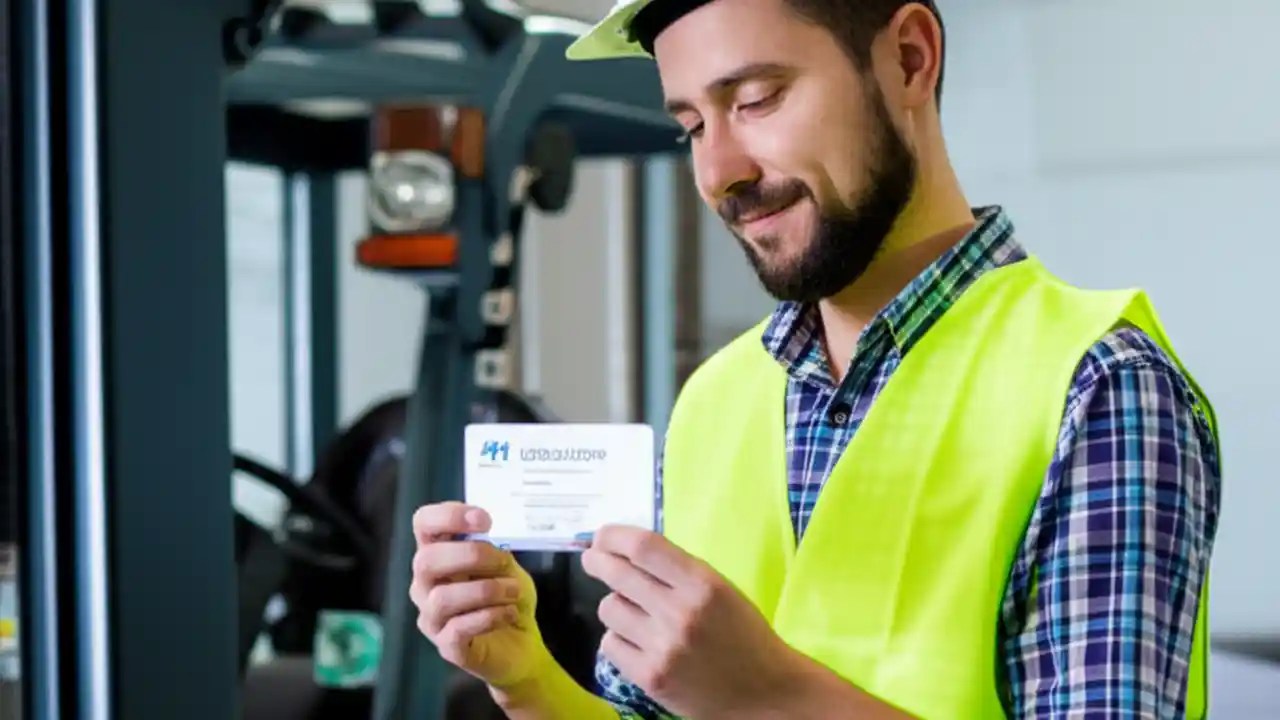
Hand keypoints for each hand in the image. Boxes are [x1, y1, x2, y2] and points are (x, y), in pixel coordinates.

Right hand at [409, 502, 550, 690]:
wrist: (522, 645)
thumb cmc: (507, 598)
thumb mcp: (506, 566)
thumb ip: (492, 550)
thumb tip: (485, 541)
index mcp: (438, 556)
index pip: (423, 524)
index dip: (448, 516)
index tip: (485, 520)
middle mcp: (425, 586)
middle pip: (426, 561)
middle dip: (470, 555)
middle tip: (504, 560)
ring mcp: (432, 619)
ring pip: (441, 598)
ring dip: (485, 590)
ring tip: (513, 591)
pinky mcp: (447, 647)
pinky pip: (457, 630)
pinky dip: (488, 617)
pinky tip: (508, 613)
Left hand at [579, 525, 805, 718]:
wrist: (765, 693)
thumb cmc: (743, 636)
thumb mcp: (721, 591)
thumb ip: (679, 572)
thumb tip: (627, 551)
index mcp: (703, 584)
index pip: (644, 547)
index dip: (614, 536)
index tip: (602, 536)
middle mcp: (680, 613)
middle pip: (618, 574)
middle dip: (598, 561)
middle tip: (593, 559)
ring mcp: (663, 648)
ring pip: (609, 609)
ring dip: (616, 607)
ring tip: (636, 615)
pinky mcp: (651, 678)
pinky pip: (610, 644)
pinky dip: (619, 640)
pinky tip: (639, 643)